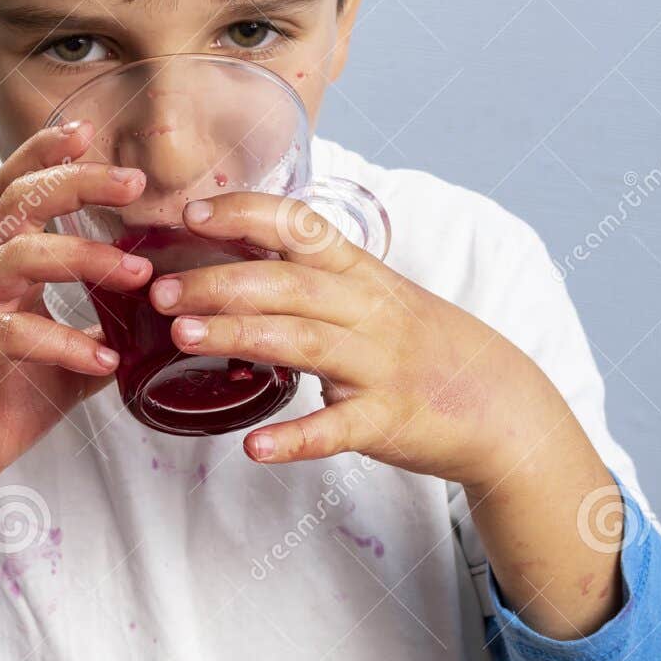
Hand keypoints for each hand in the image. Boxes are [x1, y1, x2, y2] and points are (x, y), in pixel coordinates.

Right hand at [0, 122, 149, 510]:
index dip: (47, 155)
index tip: (90, 132)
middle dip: (78, 184)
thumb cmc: (1, 405)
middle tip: (134, 183)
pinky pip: (9, 333)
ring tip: (138, 277)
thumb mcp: (66, 359)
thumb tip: (165, 316)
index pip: (15, 190)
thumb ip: (106, 329)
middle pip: (18, 203)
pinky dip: (63, 341)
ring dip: (84, 260)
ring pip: (18, 256)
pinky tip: (103, 359)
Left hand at [149, 191, 574, 486]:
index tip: (192, 213)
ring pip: (302, 343)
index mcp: (361, 274)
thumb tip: (233, 260)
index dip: (246, 215)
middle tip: (158, 290)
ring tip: (181, 336)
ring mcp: (379, 366)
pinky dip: (295, 439)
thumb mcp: (373, 296)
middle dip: (219, 282)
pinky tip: (254, 447)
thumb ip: (312, 279)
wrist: (502, 406)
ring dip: (239, 335)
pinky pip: (337, 429)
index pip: (301, 227)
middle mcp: (368, 311)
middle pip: (288, 284)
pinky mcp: (389, 420)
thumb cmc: (423, 346)